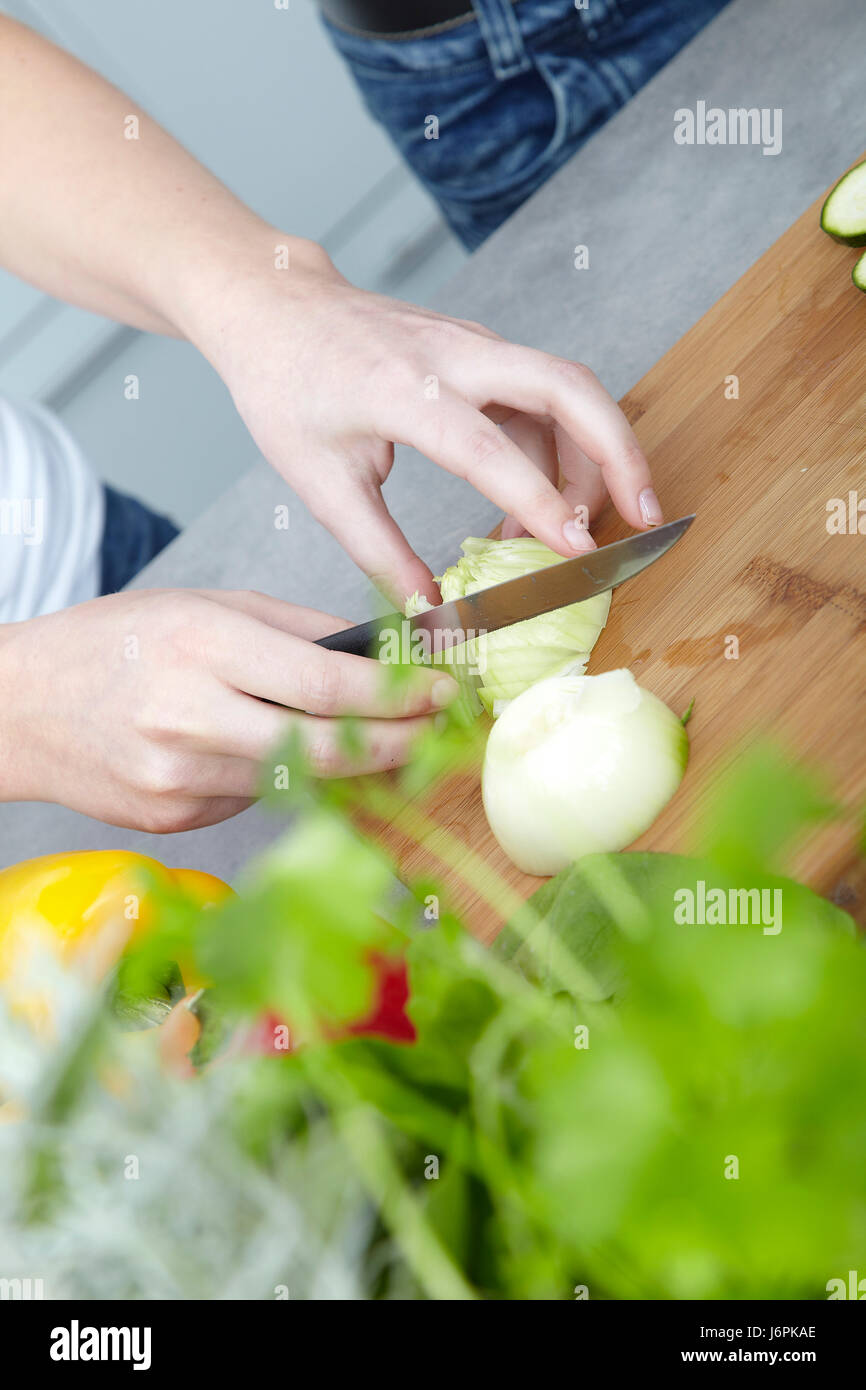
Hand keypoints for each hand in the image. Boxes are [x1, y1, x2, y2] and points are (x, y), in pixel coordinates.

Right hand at [0, 588, 455, 831]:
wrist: (21, 706)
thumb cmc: (114, 642)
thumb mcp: (205, 604)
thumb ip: (295, 627)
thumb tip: (381, 652)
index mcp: (203, 646)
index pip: (327, 684)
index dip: (399, 695)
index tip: (441, 691)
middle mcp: (191, 717)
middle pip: (327, 747)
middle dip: (397, 742)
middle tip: (436, 730)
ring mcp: (180, 777)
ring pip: (299, 781)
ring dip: (351, 764)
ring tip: (384, 741)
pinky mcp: (174, 816)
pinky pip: (255, 799)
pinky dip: (284, 778)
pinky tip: (284, 755)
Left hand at [188, 241, 660, 604]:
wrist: (276, 310)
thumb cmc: (288, 391)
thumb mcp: (321, 482)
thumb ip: (380, 553)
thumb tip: (429, 614)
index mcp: (404, 388)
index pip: (488, 446)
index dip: (539, 501)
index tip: (576, 551)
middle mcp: (454, 356)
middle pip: (567, 387)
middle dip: (619, 453)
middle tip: (647, 517)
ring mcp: (475, 348)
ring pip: (567, 391)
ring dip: (592, 460)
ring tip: (571, 536)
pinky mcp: (483, 354)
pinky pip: (544, 398)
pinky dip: (558, 452)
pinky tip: (534, 507)